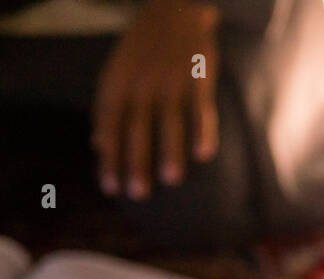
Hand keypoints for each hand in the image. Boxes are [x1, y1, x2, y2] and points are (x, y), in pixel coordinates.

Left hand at [93, 0, 220, 199]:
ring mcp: (171, 80)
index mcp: (118, 82)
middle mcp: (142, 82)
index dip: (109, 158)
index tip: (111, 188)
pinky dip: (203, 130)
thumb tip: (96, 145)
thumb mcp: (116, 73)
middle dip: (136, 161)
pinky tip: (204, 154)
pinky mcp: (198, 77)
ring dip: (170, 150)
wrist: (173, 10)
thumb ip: (108, 109)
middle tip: (138, 193)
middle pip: (137, 127)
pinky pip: (201, 108)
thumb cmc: (143, 50)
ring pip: (169, 120)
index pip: (109, 125)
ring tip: (170, 179)